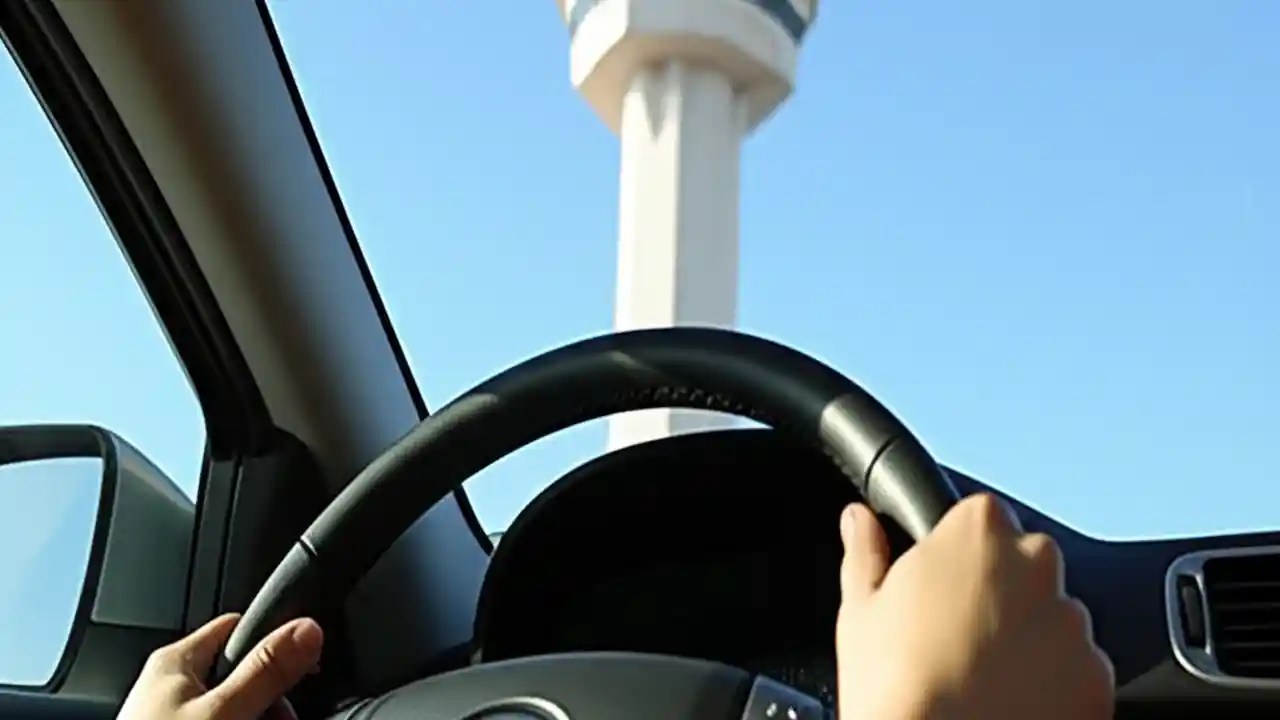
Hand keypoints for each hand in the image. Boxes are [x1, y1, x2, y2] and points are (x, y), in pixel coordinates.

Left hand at [117, 613, 322, 719]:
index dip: (273, 643)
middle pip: (243, 675)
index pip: (236, 628)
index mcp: (176, 663)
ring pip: (237, 710)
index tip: (303, 666)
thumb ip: (265, 671)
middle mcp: (172, 689)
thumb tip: (307, 629)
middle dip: (271, 700)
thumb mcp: (222, 714)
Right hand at [835, 494, 1113, 719]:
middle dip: (1001, 591)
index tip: (942, 586)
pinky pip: (1078, 671)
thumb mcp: (861, 609)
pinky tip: (1010, 703)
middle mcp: (1036, 565)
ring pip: (1053, 619)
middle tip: (958, 634)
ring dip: (1030, 638)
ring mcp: (1073, 623)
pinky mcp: (1098, 677)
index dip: (958, 555)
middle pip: (1025, 564)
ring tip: (983, 678)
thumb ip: (866, 551)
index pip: (981, 518)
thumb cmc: (893, 683)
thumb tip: (859, 520)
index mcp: (978, 531)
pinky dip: (1054, 685)